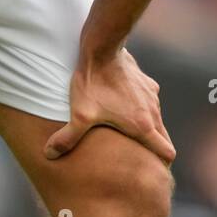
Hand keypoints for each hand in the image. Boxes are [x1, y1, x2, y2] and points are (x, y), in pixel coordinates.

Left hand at [44, 47, 174, 162]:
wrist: (103, 48)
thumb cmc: (93, 83)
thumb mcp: (79, 114)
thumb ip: (66, 138)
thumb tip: (49, 155)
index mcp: (142, 126)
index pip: (166, 152)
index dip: (161, 163)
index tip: (150, 168)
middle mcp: (153, 112)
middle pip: (164, 138)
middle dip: (154, 149)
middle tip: (136, 155)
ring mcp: (152, 96)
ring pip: (156, 119)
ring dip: (147, 127)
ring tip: (125, 130)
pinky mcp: (147, 83)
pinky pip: (149, 102)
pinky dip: (141, 108)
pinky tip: (122, 104)